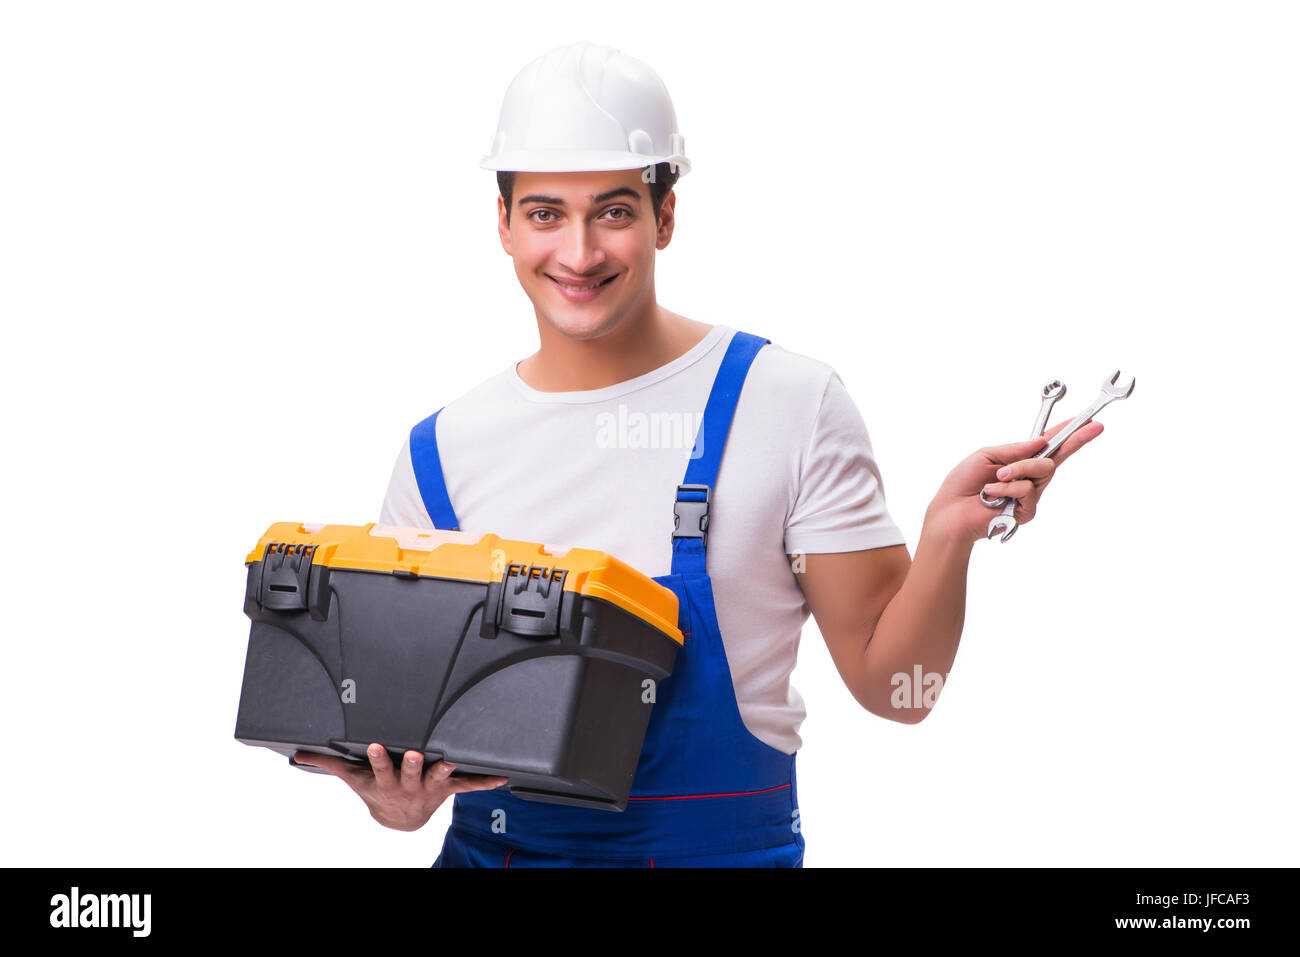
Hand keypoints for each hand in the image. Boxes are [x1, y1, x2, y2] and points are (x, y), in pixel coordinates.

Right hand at [293, 743, 508, 831]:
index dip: (376, 758)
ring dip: (447, 771)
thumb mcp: (353, 778)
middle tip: (414, 753)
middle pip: (409, 774)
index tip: (374, 745)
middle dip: (411, 764)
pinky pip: (468, 786)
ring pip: (439, 778)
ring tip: (454, 761)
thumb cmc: (376, 790)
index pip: (378, 768)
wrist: (398, 819)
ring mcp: (430, 788)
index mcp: (385, 781)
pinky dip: (484, 783)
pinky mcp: (448, 788)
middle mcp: (408, 786)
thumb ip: (328, 763)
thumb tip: (299, 754)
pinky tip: (501, 779)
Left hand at [925, 417, 1104, 544]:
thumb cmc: (962, 484)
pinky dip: (1007, 488)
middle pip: (1057, 457)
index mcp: (1018, 460)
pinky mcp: (1027, 511)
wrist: (949, 513)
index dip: (1069, 433)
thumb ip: (1014, 449)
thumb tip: (1041, 441)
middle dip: (1074, 440)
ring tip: (997, 477)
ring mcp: (1030, 495)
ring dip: (1019, 469)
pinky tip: (991, 495)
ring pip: (1044, 471)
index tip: (1090, 422)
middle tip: (1095, 427)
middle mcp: (1028, 477)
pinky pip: (1027, 491)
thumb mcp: (986, 455)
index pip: (1049, 445)